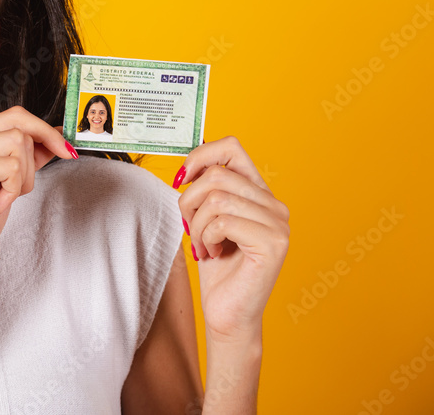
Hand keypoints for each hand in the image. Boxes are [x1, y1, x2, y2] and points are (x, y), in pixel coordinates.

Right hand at [0, 106, 76, 278]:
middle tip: (24, 187)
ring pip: (17, 142)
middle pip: (16, 123)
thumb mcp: (9, 180)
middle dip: (36, 154)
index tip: (65, 148)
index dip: (43, 131)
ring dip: (23, 176)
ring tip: (5, 198)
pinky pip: (11, 166)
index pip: (11, 116)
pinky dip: (14, 189)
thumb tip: (55, 133)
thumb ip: (28, 154)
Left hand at [175, 136, 289, 342]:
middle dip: (190, 200)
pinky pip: (223, 221)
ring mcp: (278, 223)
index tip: (181, 179)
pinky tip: (213, 254)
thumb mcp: (206, 219)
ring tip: (203, 244)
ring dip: (197, 224)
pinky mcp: (273, 242)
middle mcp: (275, 205)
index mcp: (260, 194)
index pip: (232, 147)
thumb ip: (206, 190)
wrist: (227, 313)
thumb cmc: (216, 268)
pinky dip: (206, 238)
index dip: (200, 155)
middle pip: (218, 174)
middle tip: (190, 227)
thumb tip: (188, 166)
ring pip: (217, 197)